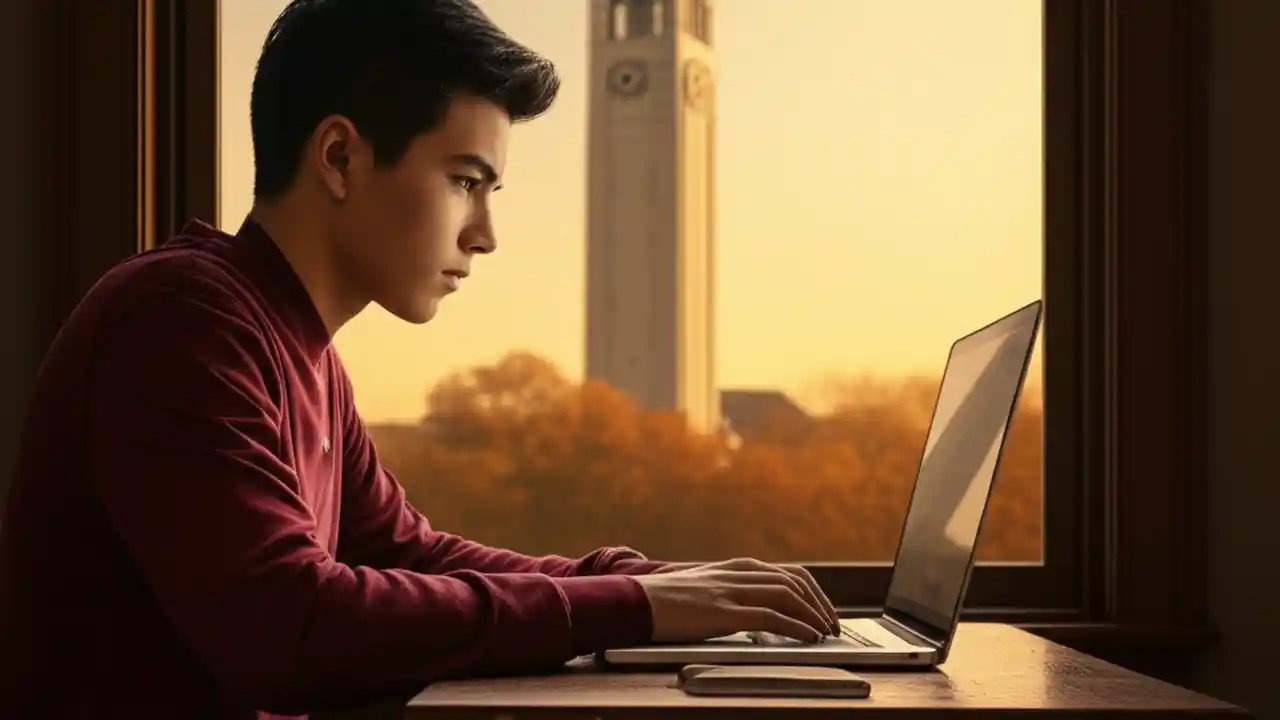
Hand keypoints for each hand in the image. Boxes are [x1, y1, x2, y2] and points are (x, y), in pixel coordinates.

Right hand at [633, 557, 840, 643]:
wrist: (634, 601)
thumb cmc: (663, 600)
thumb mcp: (703, 589)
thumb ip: (729, 593)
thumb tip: (753, 613)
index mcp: (734, 567)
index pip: (787, 573)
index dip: (812, 593)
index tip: (823, 611)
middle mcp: (737, 573)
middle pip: (794, 581)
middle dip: (820, 604)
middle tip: (832, 626)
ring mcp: (730, 591)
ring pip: (787, 595)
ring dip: (813, 615)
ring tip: (825, 633)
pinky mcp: (722, 611)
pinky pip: (770, 616)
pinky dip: (796, 626)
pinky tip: (807, 637)